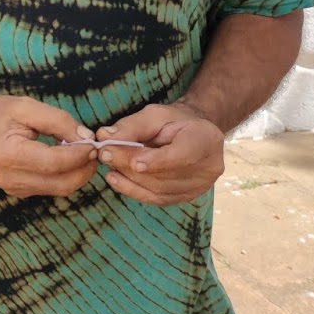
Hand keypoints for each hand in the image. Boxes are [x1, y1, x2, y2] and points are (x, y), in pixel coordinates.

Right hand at [0, 94, 99, 200]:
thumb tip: (86, 137)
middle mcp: (10, 178)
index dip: (79, 155)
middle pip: (61, 183)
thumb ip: (58, 120)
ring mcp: (13, 189)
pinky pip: (51, 188)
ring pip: (59, 189)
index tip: (93, 142)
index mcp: (9, 155)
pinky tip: (66, 159)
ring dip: (77, 174)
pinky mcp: (18, 192)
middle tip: (94, 150)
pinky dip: (65, 176)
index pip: (55, 162)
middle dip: (84, 168)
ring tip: (82, 152)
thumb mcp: (26, 106)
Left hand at [95, 103, 225, 206]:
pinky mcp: (186, 197)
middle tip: (105, 154)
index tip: (134, 163)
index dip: (159, 161)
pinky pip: (157, 198)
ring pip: (159, 189)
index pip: (184, 154)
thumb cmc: (174, 120)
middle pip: (166, 173)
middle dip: (131, 165)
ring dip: (129, 178)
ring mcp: (199, 186)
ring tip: (108, 163)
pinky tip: (115, 179)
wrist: (192, 133)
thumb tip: (105, 136)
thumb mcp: (155, 114)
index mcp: (206, 139)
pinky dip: (133, 190)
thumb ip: (132, 126)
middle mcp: (209, 167)